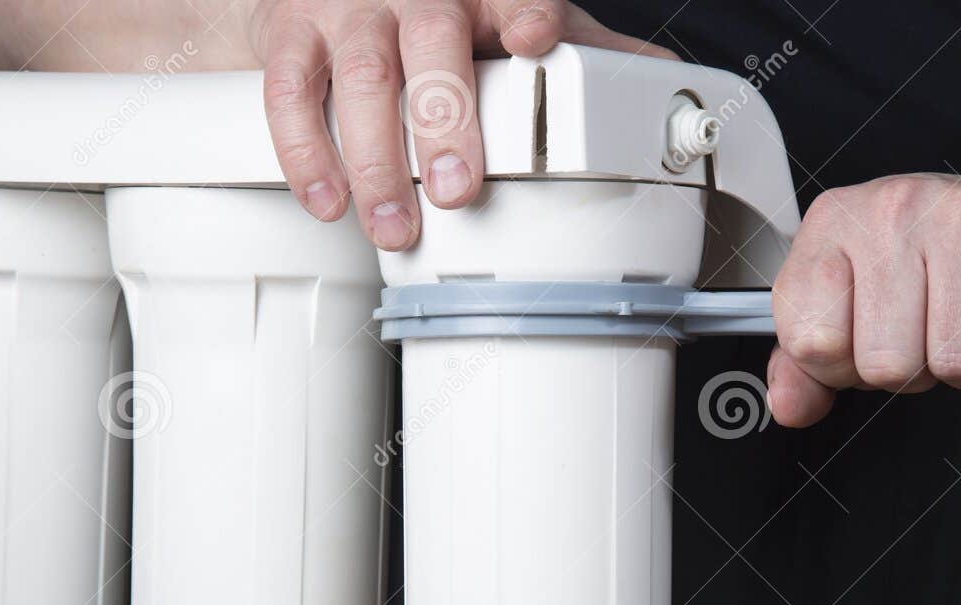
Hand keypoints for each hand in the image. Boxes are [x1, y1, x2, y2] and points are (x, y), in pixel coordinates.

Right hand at [245, 0, 673, 248]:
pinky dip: (304, 152)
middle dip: (444, 121)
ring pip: (362, 78)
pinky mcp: (292, 31)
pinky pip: (290, 92)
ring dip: (375, 160)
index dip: (524, 11)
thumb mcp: (512, 18)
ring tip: (394, 227)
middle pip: (433, 46)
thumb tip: (670, 90)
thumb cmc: (438, 10)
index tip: (537, 37)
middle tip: (455, 190)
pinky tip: (327, 201)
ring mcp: (351, 8)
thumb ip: (586, 53)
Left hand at [767, 168, 960, 425]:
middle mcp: (894, 210)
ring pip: (956, 364)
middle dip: (913, 370)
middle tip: (929, 330)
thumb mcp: (850, 299)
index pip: (811, 341)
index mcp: (833, 223)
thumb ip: (805, 361)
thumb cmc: (934, 258)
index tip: (863, 339)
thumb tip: (788, 405)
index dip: (840, 366)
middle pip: (887, 365)